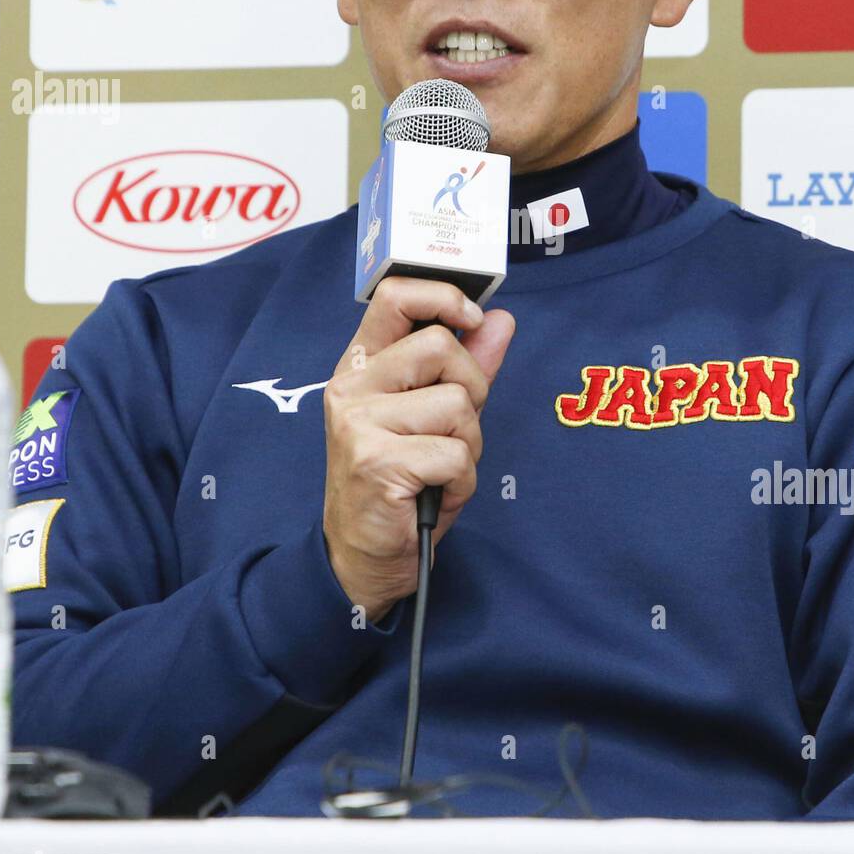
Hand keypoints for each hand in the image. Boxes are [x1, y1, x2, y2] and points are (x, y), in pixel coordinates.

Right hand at [322, 276, 514, 623]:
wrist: (364, 557)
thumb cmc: (402, 481)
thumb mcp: (436, 417)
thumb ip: (467, 366)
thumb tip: (501, 320)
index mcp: (363, 365)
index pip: (396, 296)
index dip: (443, 296)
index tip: (472, 319)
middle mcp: (352, 387)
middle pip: (441, 347)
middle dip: (473, 389)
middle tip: (454, 429)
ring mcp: (360, 424)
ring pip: (457, 404)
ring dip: (469, 443)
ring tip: (439, 467)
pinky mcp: (377, 463)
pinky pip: (456, 454)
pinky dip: (463, 480)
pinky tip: (437, 493)